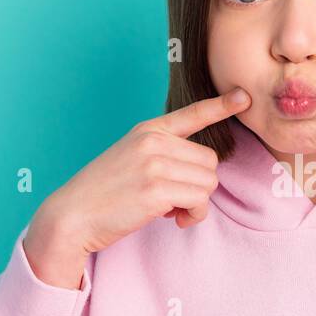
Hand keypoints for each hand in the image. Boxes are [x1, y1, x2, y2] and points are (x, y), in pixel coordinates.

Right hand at [24, 87, 249, 286]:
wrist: (72, 215)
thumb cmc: (104, 193)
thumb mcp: (132, 158)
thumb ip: (164, 155)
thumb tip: (202, 175)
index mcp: (149, 130)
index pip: (191, 114)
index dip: (220, 106)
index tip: (243, 97)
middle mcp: (154, 141)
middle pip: (211, 161)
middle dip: (199, 185)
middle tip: (174, 200)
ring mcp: (155, 164)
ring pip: (209, 182)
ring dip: (196, 203)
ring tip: (171, 210)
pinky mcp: (156, 190)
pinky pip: (199, 201)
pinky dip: (192, 215)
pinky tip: (172, 219)